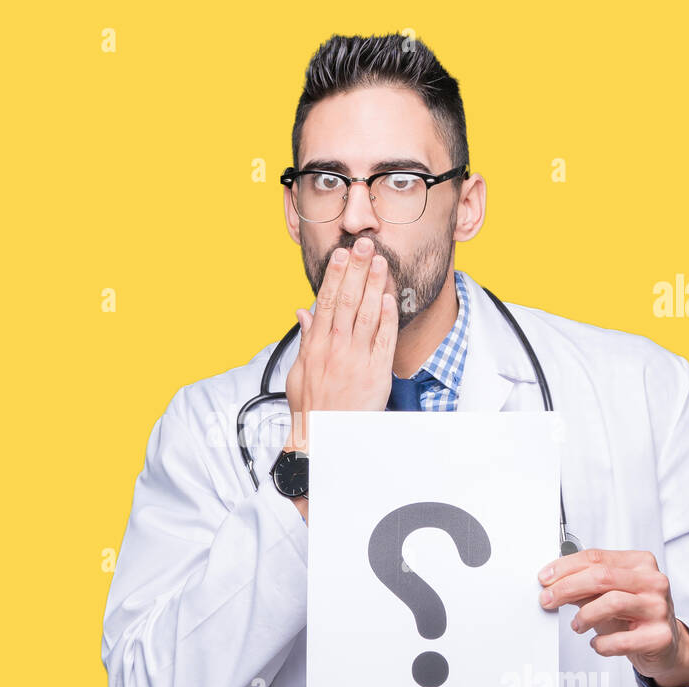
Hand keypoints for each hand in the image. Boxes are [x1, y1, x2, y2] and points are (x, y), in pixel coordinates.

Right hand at [283, 236, 397, 453]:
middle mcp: (336, 348)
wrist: (327, 438)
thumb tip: (303, 311)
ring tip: (381, 261)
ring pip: (367, 314)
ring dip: (374, 285)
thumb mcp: (298, 373)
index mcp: (316, 346)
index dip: (335, 276)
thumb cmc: (313, 408)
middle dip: (356, 270)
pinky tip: (389, 297)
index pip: (326, 302)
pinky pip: (384, 339)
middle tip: (364, 245)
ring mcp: (357, 359)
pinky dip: (387, 317)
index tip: (341, 255)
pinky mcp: (376, 372)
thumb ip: (305, 339)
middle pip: (347, 301)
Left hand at [536, 549, 688, 686]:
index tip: (544, 578)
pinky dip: (602, 644)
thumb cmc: (632, 615)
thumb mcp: (607, 594)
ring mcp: (659, 608)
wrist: (664, 644)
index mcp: (640, 563)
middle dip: (567, 587)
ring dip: (585, 615)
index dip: (565, 567)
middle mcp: (653, 581)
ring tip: (576, 625)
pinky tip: (597, 643)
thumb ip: (584, 585)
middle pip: (602, 577)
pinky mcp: (660, 636)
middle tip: (547, 599)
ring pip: (613, 602)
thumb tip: (552, 582)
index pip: (596, 558)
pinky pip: (622, 640)